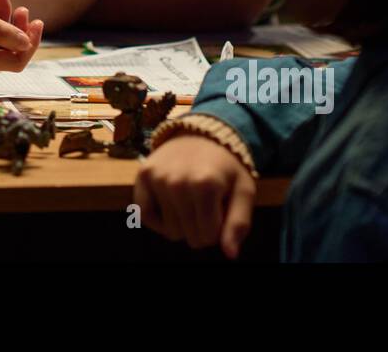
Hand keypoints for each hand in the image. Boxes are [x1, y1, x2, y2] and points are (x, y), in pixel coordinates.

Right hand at [133, 132, 254, 256]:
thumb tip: (230, 254)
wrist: (202, 133)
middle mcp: (177, 182)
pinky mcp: (143, 175)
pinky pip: (144, 216)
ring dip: (182, 224)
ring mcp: (157, 178)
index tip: (220, 214)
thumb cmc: (226, 166)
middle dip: (200, 230)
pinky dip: (158, 219)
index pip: (208, 238)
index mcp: (205, 186)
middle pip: (188, 237)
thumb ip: (239, 223)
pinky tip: (170, 207)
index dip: (217, 232)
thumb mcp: (244, 190)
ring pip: (169, 231)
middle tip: (206, 207)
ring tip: (190, 203)